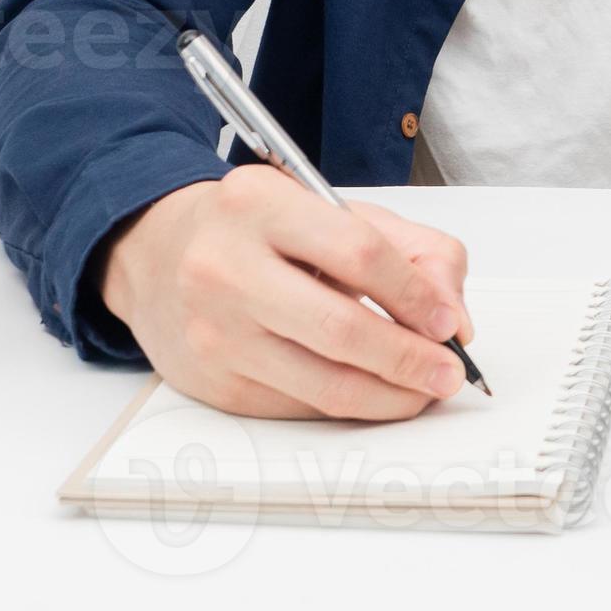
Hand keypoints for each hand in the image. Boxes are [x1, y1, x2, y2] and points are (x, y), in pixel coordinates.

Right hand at [96, 165, 473, 418]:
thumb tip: (453, 318)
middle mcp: (227, 267)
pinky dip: (348, 405)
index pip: (358, 252)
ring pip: (321, 382)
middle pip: (340, 329)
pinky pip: (298, 405)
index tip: (448, 322)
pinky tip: (376, 395)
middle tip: (448, 372)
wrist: (157, 253)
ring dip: (388, 396)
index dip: (414, 294)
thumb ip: (409, 250)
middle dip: (408, 359)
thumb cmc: (256, 230)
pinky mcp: (214, 382)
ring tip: (423, 390)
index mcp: (261, 204)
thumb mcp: (329, 210)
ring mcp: (215, 330)